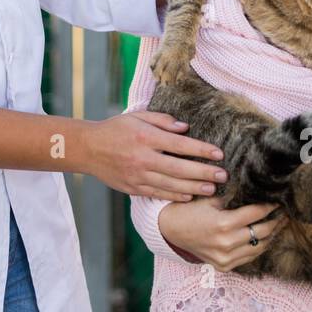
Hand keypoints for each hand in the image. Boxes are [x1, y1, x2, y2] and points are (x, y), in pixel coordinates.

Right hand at [83, 112, 228, 201]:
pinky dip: (175, 195)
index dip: (201, 150)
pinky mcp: (133, 188)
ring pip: (171, 184)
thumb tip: (186, 128)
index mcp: (146, 138)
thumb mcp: (137, 116)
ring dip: (194, 187)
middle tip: (224, 176)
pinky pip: (159, 193)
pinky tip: (190, 196)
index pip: (179, 145)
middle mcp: (143, 158)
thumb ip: (162, 121)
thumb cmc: (115, 129)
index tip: (219, 154)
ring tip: (213, 189)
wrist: (88, 148)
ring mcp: (138, 175)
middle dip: (204, 172)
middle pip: (180, 168)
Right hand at [158, 196, 281, 270]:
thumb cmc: (190, 210)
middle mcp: (226, 243)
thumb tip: (255, 189)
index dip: (269, 206)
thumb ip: (233, 197)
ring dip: (270, 235)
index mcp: (223, 223)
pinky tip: (263, 237)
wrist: (171, 230)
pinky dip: (258, 246)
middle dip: (275, 221)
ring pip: (259, 247)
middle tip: (284, 212)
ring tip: (278, 224)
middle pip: (262, 231)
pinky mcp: (224, 266)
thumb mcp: (210, 199)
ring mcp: (226, 257)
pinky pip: (249, 257)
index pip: (256, 213)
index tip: (278, 200)